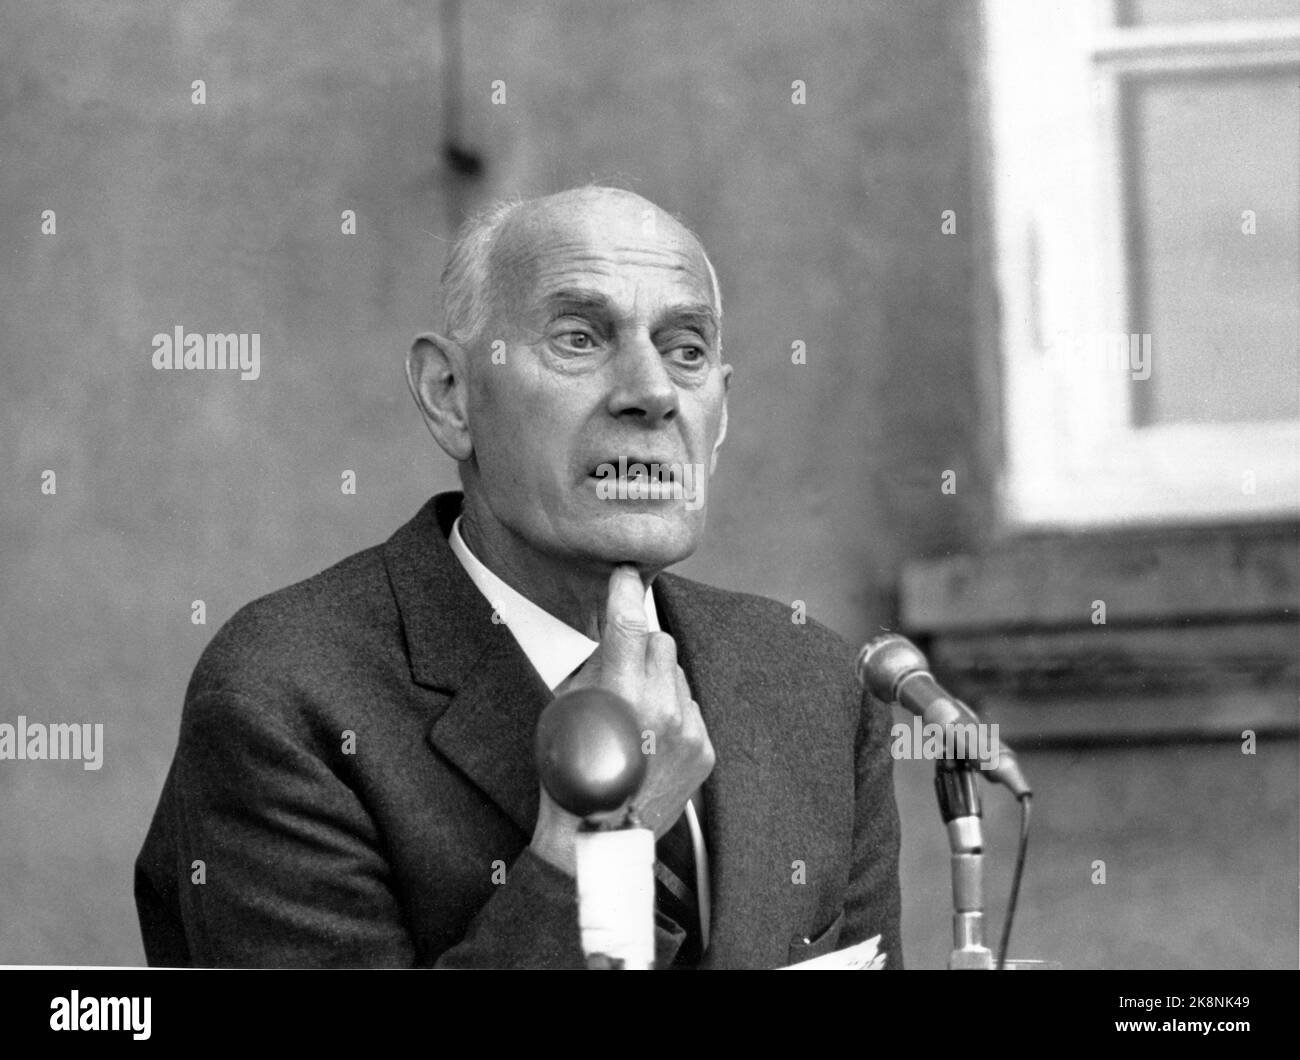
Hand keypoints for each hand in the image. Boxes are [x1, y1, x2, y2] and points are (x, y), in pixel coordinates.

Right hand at [529, 566, 715, 875]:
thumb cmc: (570, 774)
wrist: (598, 839)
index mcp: (619, 694)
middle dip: (639, 646)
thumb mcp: (565, 708)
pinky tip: (650, 738)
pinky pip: (690, 704)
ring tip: (633, 717)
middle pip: (659, 640)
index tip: (626, 573)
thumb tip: (614, 628)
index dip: (626, 590)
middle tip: (619, 673)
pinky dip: (673, 711)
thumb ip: (594, 664)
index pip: (629, 620)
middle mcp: (660, 707)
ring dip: (657, 681)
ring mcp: (687, 729)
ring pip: (676, 672)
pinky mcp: (704, 748)